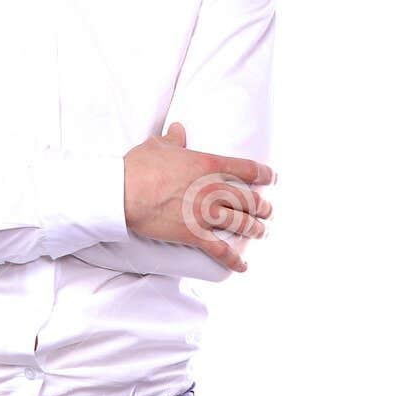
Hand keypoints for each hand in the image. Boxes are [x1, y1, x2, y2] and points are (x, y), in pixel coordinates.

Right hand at [123, 120, 275, 272]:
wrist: (124, 192)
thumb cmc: (139, 166)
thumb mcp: (158, 145)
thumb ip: (173, 139)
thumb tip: (178, 129)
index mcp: (210, 165)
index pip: (248, 169)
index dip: (265, 175)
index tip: (271, 178)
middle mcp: (214, 190)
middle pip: (250, 199)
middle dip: (262, 206)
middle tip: (267, 211)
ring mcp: (206, 213)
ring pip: (242, 224)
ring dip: (255, 229)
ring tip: (261, 232)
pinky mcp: (194, 234)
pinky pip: (220, 250)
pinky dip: (234, 260)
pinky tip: (243, 266)